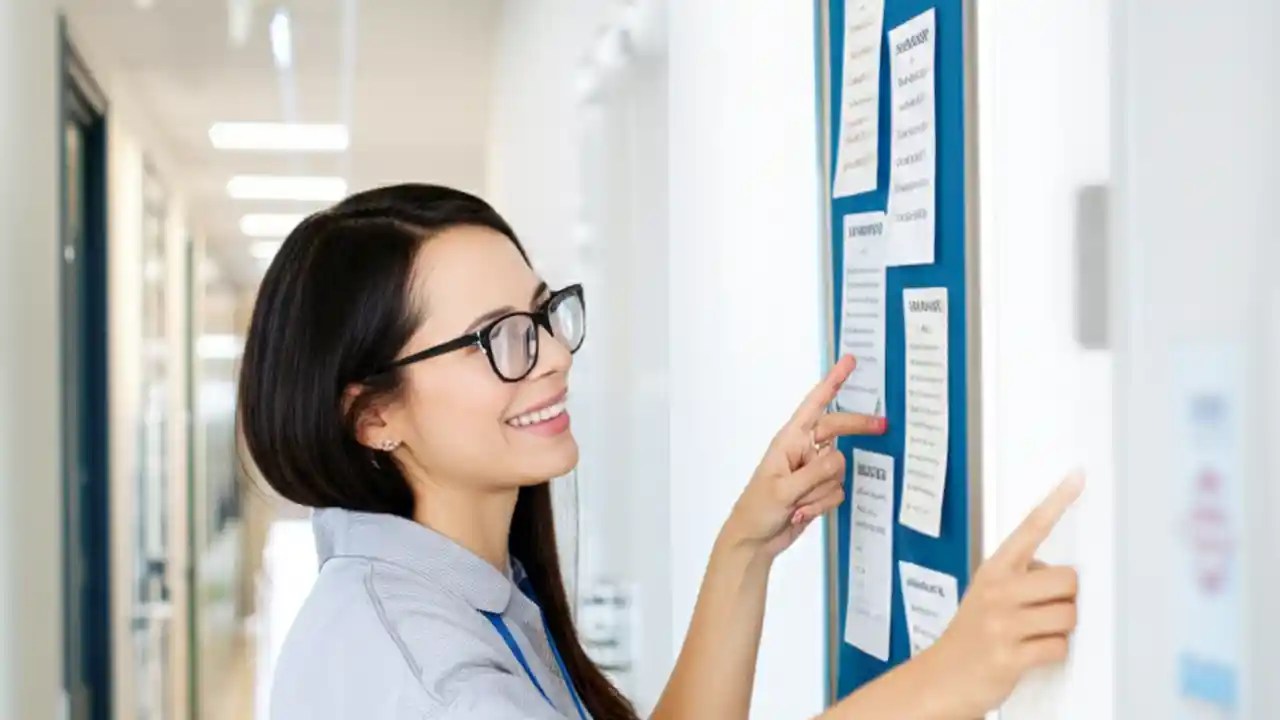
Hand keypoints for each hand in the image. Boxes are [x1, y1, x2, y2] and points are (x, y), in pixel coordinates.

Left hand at [721, 355, 887, 559]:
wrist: (754, 540)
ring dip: (820, 492)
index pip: (814, 405)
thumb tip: (839, 461)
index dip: (832, 382)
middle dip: (856, 431)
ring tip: (796, 505)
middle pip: (838, 430)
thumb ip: (814, 474)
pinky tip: (801, 513)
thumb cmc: (757, 509)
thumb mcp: (783, 490)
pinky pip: (836, 491)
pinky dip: (821, 505)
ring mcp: (812, 471)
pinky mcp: (819, 490)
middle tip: (883, 426)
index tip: (850, 362)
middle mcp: (802, 450)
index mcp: (788, 440)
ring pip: (839, 470)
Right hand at [921, 474, 1083, 717]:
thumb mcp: (988, 595)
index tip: (1078, 476)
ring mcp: (1002, 624)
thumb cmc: (972, 635)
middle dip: (1068, 600)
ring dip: (1062, 630)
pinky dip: (1054, 653)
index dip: (1057, 502)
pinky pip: (1058, 647)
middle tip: (1049, 611)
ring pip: (1068, 616)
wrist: (943, 677)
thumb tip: (1067, 577)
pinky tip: (1033, 654)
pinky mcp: (1009, 656)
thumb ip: (1021, 579)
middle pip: (1067, 581)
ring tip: (1037, 635)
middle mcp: (997, 591)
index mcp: (994, 569)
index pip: (1030, 527)